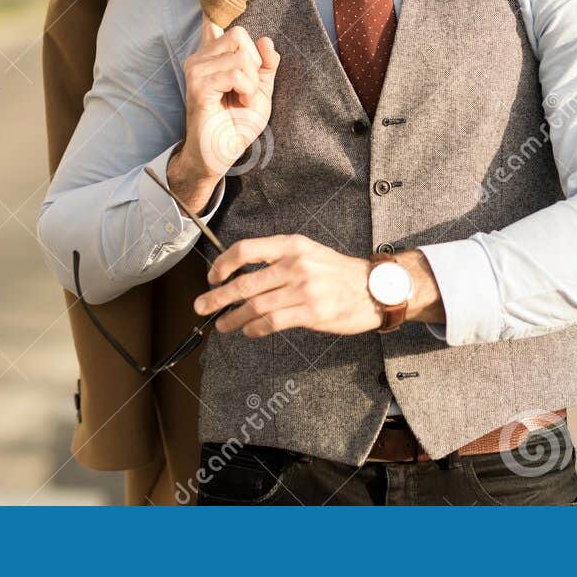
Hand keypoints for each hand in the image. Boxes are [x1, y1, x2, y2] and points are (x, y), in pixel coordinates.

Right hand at [167, 17, 278, 213]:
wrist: (222, 153)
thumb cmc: (238, 123)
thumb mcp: (261, 90)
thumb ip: (266, 65)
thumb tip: (266, 41)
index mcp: (212, 55)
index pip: (230, 28)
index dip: (252, 47)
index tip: (256, 70)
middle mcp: (199, 58)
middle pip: (239, 35)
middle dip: (254, 64)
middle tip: (248, 90)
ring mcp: (196, 70)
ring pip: (240, 56)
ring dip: (251, 82)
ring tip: (243, 99)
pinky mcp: (198, 86)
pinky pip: (235, 74)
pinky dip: (247, 90)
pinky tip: (241, 102)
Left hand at [193, 235, 441, 337]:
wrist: (374, 288)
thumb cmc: (337, 272)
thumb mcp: (308, 252)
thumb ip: (278, 260)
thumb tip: (241, 276)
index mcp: (292, 245)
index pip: (246, 250)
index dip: (223, 264)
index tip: (212, 277)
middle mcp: (296, 264)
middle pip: (245, 283)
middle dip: (218, 297)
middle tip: (201, 306)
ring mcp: (304, 289)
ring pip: (255, 306)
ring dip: (233, 318)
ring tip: (222, 325)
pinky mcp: (312, 313)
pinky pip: (273, 322)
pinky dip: (255, 329)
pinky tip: (249, 331)